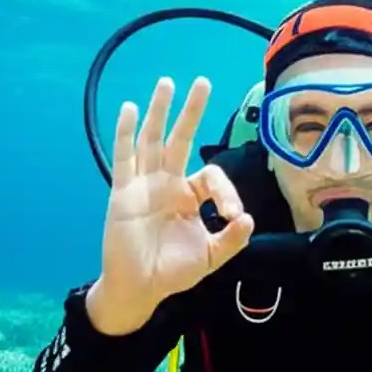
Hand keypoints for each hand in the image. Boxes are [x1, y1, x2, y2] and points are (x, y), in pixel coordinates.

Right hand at [89, 76, 254, 335]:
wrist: (140, 289)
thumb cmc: (172, 271)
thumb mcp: (211, 257)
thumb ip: (231, 239)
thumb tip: (249, 218)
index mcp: (189, 196)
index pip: (211, 176)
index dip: (226, 191)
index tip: (232, 215)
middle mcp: (167, 183)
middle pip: (180, 139)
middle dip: (191, 111)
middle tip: (203, 82)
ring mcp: (144, 185)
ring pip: (153, 141)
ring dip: (160, 112)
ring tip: (167, 82)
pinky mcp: (123, 192)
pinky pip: (124, 158)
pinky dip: (126, 133)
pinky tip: (131, 109)